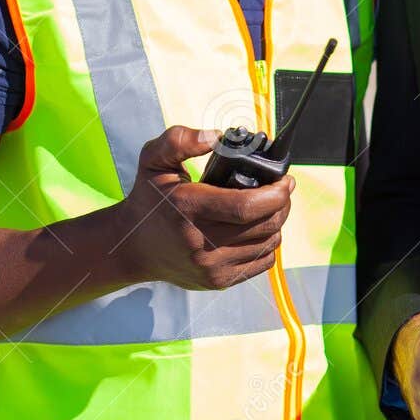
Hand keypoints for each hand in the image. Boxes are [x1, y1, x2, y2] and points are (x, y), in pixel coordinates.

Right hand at [110, 126, 292, 290]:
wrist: (133, 247)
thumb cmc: (149, 199)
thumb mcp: (153, 160)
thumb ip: (180, 140)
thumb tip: (217, 137)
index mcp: (188, 208)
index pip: (248, 206)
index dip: (276, 193)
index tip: (285, 180)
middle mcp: (200, 242)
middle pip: (265, 224)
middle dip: (282, 204)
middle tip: (281, 190)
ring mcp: (210, 267)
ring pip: (268, 243)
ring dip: (276, 223)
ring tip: (269, 208)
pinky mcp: (218, 281)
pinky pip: (261, 262)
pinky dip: (267, 244)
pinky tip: (257, 230)